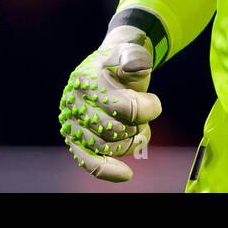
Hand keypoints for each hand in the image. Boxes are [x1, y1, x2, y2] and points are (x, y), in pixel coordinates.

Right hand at [59, 24, 162, 180]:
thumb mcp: (130, 53)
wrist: (109, 68)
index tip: (154, 103)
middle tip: (144, 116)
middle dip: (138, 126)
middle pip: (116, 131)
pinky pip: (90, 161)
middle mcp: (74, 104)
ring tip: (139, 129)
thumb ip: (134, 57)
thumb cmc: (122, 63)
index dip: (147, 109)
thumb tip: (135, 65)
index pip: (123, 108)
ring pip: (107, 147)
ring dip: (131, 142)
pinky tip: (127, 174)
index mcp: (86, 81)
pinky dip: (108, 170)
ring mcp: (73, 124)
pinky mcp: (77, 141)